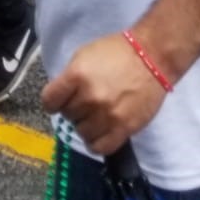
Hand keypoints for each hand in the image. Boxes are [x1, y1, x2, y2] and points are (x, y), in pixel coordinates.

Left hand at [41, 32, 168, 157]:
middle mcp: (90, 97)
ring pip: (82, 132)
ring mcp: (107, 115)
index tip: (57, 101)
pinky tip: (99, 132)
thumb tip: (61, 96)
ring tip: (94, 115)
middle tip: (85, 102)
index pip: (49, 100)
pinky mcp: (124, 129)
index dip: (52, 101)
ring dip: (85, 125)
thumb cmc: (115, 52)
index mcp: (76, 75)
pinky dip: (95, 142)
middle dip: (73, 109)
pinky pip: (100, 147)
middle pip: (67, 115)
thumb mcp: (84, 55)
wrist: (150, 57)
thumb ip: (70, 77)